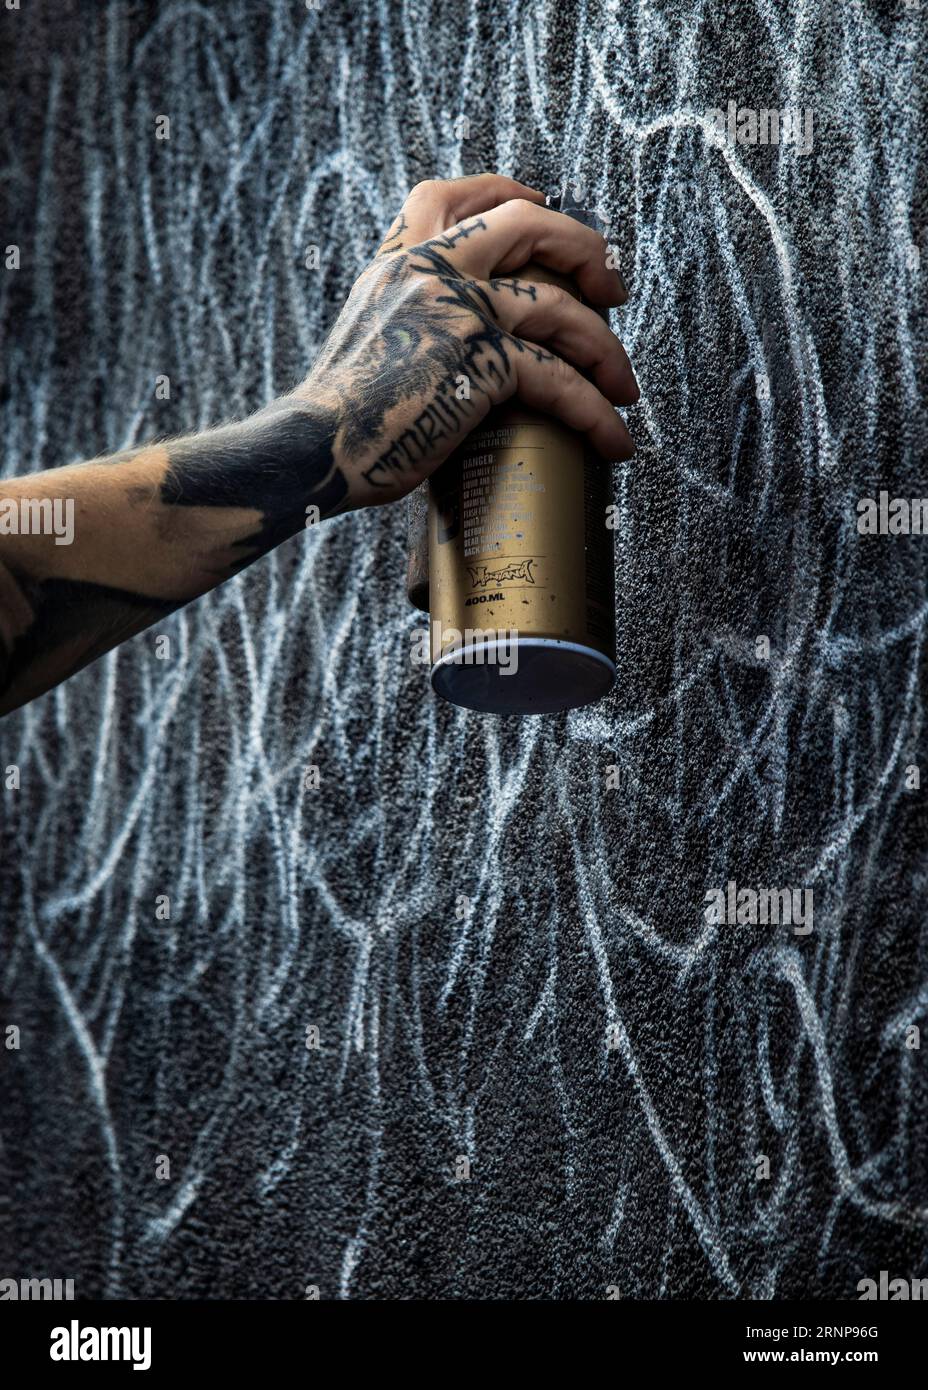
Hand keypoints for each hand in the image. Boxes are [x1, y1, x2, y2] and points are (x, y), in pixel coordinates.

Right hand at [292, 173, 638, 508]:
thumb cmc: (337, 422)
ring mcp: (455, 312)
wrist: (312, 452)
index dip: (502, 191)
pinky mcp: (477, 362)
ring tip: (624, 388)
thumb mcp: (363, 345)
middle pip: (526, 224)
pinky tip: (612, 439)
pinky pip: (557, 379)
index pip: (445, 197)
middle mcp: (425, 274)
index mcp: (393, 266)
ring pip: (559, 309)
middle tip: (613, 288)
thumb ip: (404, 324)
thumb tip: (446, 352)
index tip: (540, 202)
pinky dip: (593, 412)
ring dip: (605, 351)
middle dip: (584, 249)